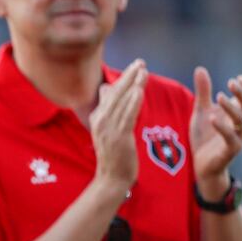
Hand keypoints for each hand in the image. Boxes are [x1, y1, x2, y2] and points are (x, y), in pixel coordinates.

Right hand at [88, 59, 145, 194]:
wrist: (111, 178)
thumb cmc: (113, 155)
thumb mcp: (107, 130)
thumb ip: (109, 110)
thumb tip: (106, 89)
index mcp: (97, 118)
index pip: (110, 94)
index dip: (122, 79)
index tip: (135, 66)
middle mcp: (100, 121)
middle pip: (115, 94)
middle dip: (128, 77)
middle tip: (140, 62)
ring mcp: (108, 129)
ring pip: (122, 102)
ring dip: (133, 85)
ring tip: (143, 70)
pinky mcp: (119, 137)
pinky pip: (127, 116)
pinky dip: (132, 103)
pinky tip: (139, 91)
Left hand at [191, 67, 241, 196]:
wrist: (201, 166)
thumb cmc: (205, 137)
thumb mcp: (201, 111)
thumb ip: (203, 92)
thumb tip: (201, 69)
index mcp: (238, 113)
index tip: (237, 78)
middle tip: (231, 82)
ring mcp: (238, 137)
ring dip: (232, 107)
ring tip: (219, 96)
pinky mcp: (230, 150)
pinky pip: (231, 137)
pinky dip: (223, 127)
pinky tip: (212, 118)